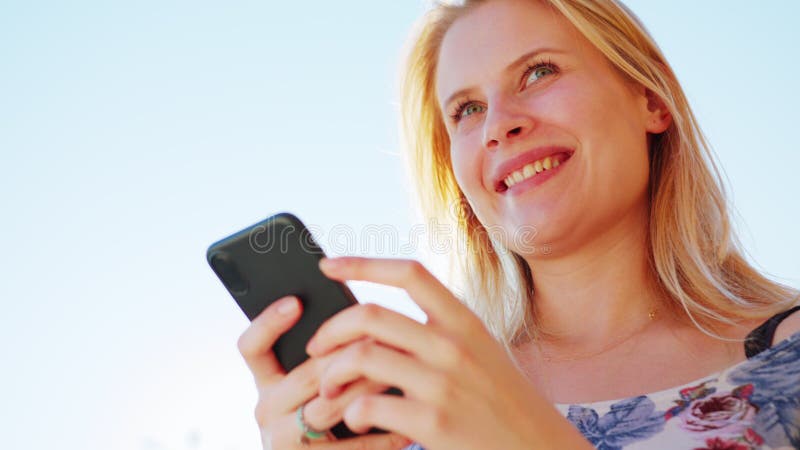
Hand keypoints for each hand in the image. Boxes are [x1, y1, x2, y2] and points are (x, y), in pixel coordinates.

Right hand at [237, 294, 413, 448]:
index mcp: (267, 379)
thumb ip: (326, 353)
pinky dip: (380, 435)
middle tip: (386, 339)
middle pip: (307, 374)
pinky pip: (348, 447)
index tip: (296, 302)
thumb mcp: (317, 379)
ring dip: (366, 390)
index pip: (252, 347)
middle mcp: (267, 408)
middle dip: (351, 356)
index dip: (268, 323)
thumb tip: (363, 318)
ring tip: (398, 376)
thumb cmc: (331, 410)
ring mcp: (282, 439)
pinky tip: (404, 422)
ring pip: (327, 407)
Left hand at [306, 257, 592, 449]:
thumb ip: (437, 334)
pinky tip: (355, 422)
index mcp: (464, 321)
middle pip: (370, 315)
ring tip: (327, 392)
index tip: (327, 265)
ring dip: (330, 375)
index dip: (362, 263)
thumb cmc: (502, 402)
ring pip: (362, 358)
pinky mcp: (435, 422)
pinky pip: (370, 407)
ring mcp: (444, 383)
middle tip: (316, 348)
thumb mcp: (480, 353)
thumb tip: (378, 326)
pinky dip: (351, 414)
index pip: (409, 273)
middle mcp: (454, 344)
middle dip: (329, 330)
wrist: (539, 449)